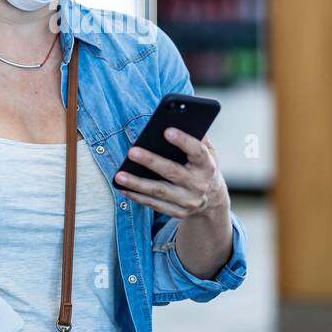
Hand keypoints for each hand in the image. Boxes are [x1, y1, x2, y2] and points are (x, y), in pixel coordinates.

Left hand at [112, 128, 228, 220]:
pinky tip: (123, 188)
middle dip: (151, 161)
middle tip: (131, 152)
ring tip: (119, 175)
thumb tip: (177, 118)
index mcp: (208, 165)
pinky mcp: (178, 213)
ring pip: (159, 192)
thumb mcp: (208, 151)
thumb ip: (197, 136)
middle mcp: (200, 185)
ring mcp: (189, 201)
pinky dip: (137, 197)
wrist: (212, 199)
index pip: (197, 152)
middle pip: (173, 172)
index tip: (166, 130)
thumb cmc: (202, 166)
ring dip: (137, 184)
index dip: (184, 141)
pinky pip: (154, 205)